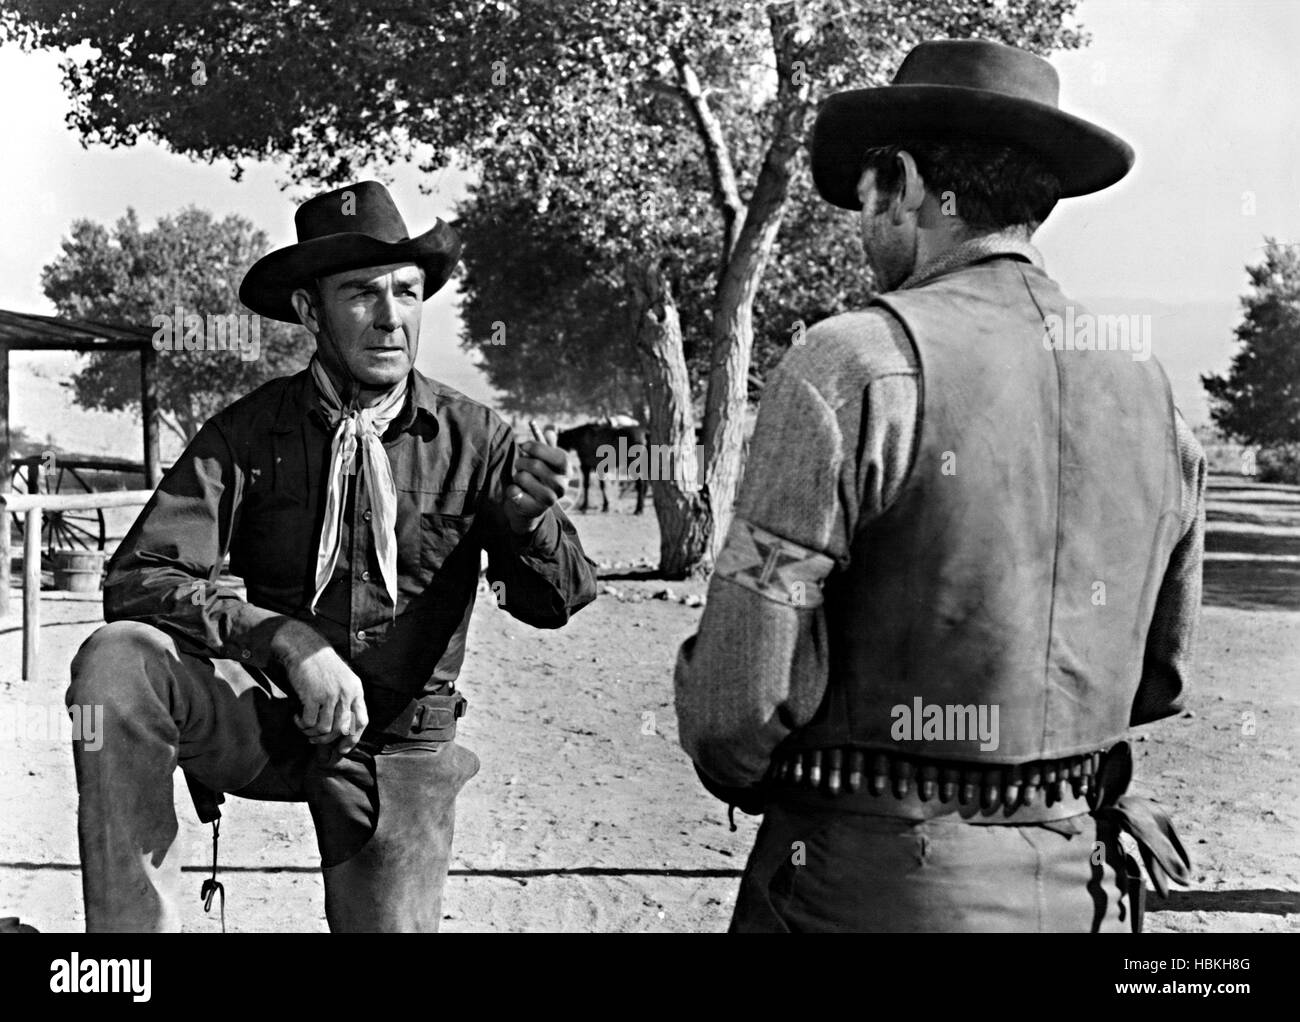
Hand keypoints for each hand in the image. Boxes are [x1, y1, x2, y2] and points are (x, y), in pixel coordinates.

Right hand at [272, 620, 368, 760]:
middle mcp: (346, 693)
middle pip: (342, 729)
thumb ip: (345, 699)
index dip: (353, 739)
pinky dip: (301, 724)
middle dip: (326, 740)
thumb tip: (341, 729)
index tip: (341, 748)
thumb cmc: (321, 665)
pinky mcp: (313, 696)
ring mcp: (330, 695)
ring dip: (311, 733)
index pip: (362, 721)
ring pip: (324, 729)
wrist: (305, 648)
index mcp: (356, 690)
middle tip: (314, 739)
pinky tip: (297, 718)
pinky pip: (309, 722)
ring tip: (304, 727)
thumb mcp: (342, 679)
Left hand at [504, 439, 567, 533]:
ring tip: (520, 480)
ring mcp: (549, 500)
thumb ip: (547, 444)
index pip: (559, 457)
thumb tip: (551, 429)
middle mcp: (562, 486)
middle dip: (521, 461)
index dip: (539, 448)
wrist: (528, 505)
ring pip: (523, 478)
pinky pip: (514, 492)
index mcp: (566, 471)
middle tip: (518, 464)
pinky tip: (517, 491)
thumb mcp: (544, 459)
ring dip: (516, 476)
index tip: (523, 445)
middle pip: (536, 466)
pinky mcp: (534, 510)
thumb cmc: (536, 476)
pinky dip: (511, 489)